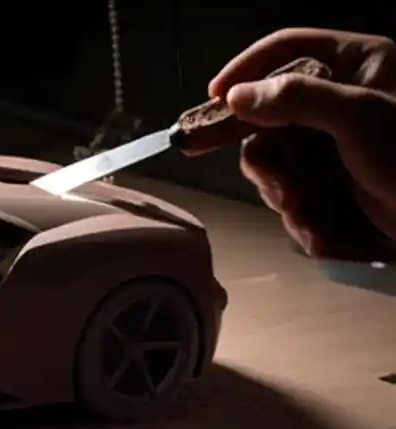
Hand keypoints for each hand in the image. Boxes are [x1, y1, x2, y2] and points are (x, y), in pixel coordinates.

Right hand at [209, 28, 395, 259]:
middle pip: (267, 114)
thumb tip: (235, 97)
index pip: (286, 49)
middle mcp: (339, 98)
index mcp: (354, 65)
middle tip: (254, 179)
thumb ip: (296, 99)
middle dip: (266, 159)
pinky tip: (317, 233)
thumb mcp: (359, 119)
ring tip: (303, 214)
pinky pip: (291, 189)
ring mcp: (332, 140)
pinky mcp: (331, 178)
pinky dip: (298, 215)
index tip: (216, 98)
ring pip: (274, 159)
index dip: (246, 70)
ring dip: (281, 193)